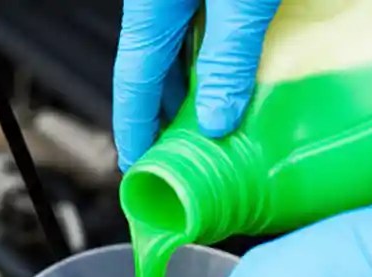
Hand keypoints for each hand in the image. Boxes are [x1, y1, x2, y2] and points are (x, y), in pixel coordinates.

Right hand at [114, 0, 280, 169]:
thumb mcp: (239, 7)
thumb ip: (227, 60)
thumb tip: (216, 120)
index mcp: (149, 12)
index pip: (132, 85)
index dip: (134, 131)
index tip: (136, 165)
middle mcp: (155, 3)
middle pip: (152, 71)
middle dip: (165, 116)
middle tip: (178, 155)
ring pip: (175, 49)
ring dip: (190, 88)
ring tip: (209, 123)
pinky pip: (197, 28)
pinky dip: (207, 58)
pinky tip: (228, 72)